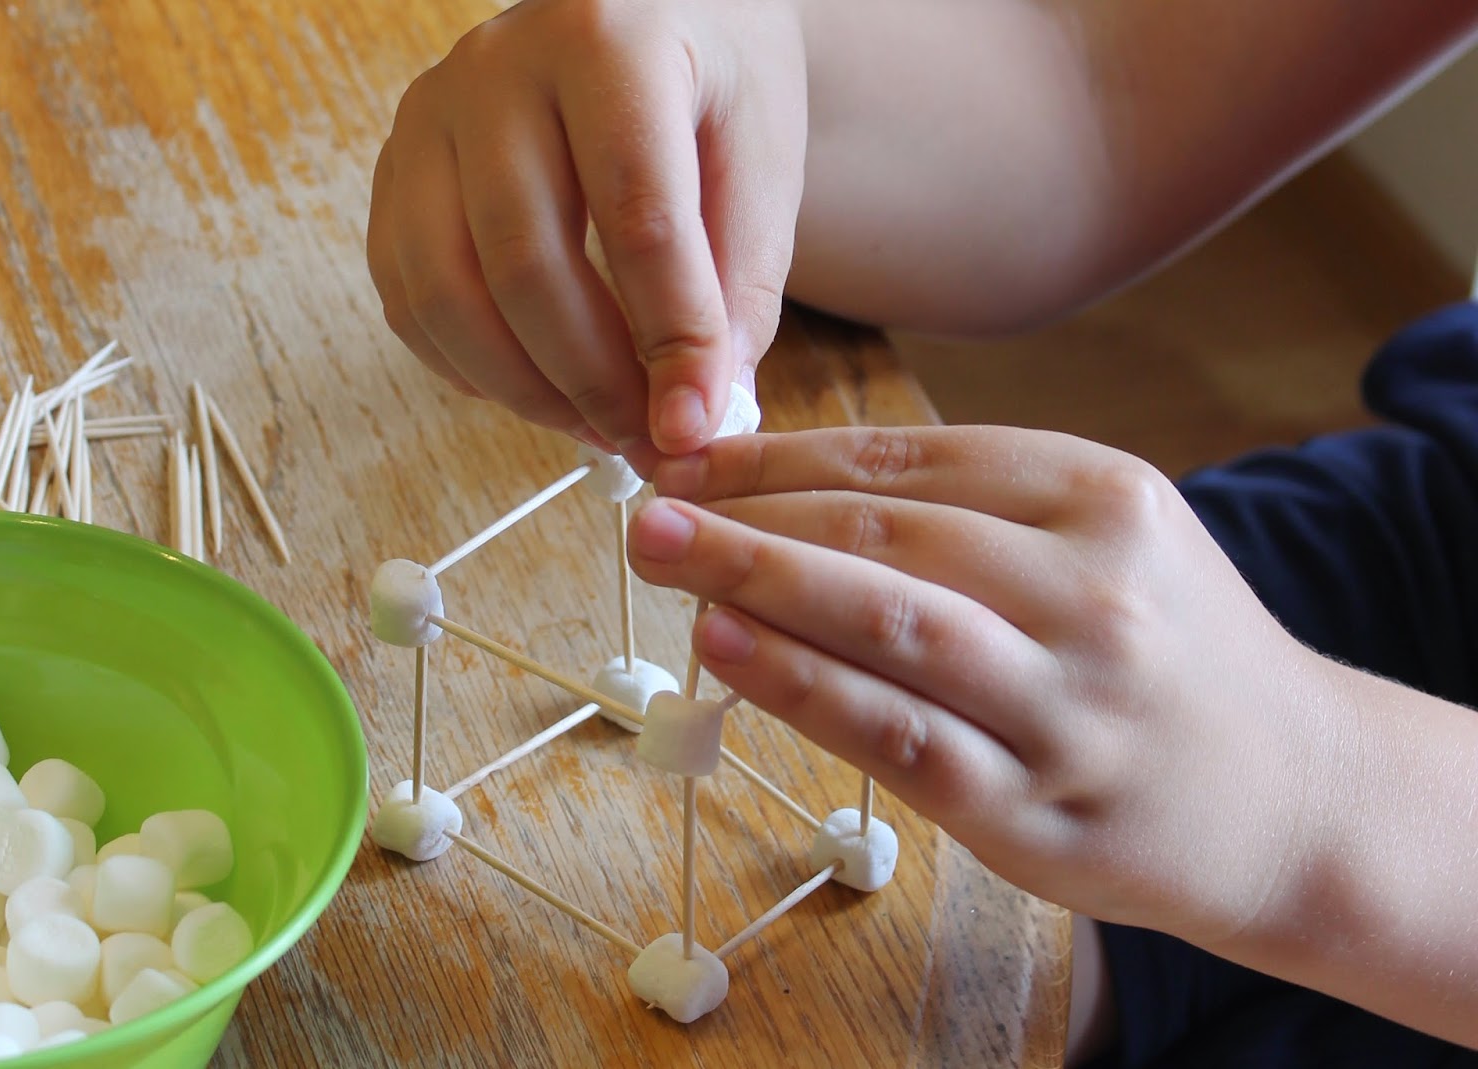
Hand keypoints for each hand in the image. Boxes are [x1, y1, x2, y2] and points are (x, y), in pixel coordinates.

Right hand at [366, 0, 807, 457]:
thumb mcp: (759, 165)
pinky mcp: (394, 170)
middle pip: (525, 262)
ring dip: (524, 388)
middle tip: (645, 440)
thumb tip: (696, 416)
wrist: (642, 18)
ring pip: (446, 292)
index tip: (693, 427)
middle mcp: (495, 68)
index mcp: (607, 41)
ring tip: (596, 424)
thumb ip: (736, 288)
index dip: (669, 340)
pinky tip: (534, 386)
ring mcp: (427, 117)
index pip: (636, 217)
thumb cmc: (710, 89)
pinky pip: (408, 299)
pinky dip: (468, 368)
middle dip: (591, 380)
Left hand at [627, 426, 1349, 944]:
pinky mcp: (1037, 807)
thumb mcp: (1105, 539)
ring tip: (665, 555)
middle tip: (647, 499)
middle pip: (888, 534)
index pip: (908, 461)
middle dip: (749, 512)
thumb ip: (969, 508)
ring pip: (891, 623)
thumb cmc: (1168, 650)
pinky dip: (807, 689)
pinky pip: (902, 735)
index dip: (780, 456)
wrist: (1293, 794)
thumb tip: (784, 486)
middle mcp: (1092, 589)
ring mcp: (1067, 703)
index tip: (692, 456)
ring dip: (759, 582)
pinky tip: (728, 651)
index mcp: (1104, 495)